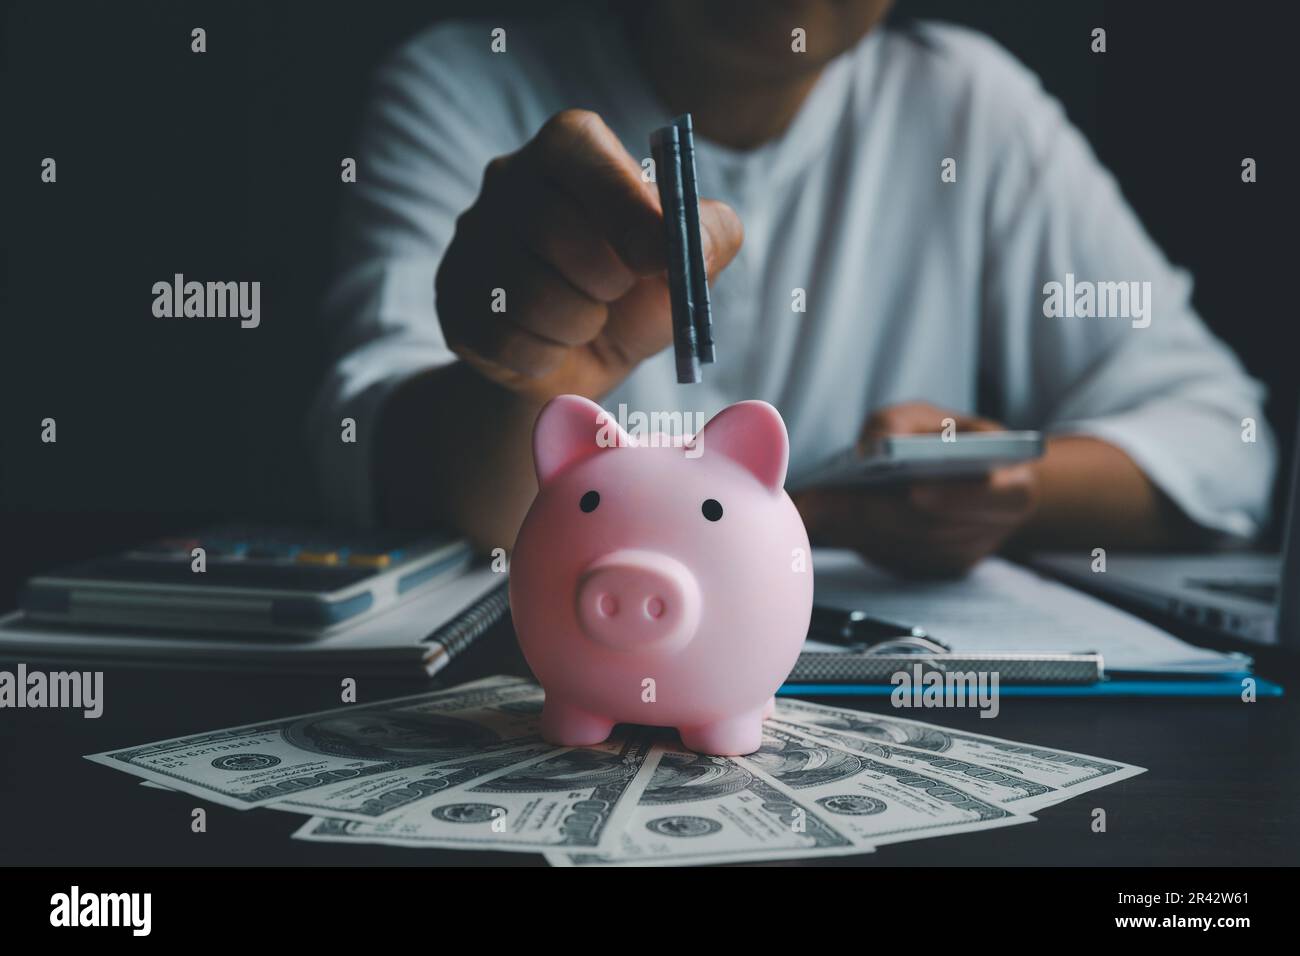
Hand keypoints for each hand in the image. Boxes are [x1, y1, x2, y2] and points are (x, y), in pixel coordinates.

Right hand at [435, 109, 743, 402]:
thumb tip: (689, 240)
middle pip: (552, 226)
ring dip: (578, 323)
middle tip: (615, 294)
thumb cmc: (638, 296)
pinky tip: (551, 343)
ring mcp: (470, 238)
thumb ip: (710, 236)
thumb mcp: (687, 263)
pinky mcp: (452, 299)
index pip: (579, 152)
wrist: (581, 362)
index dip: (622, 209)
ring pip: (526, 290)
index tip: (656, 260)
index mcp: (570, 148)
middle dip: (604, 280)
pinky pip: (502, 335)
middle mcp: (508, 178)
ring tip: (586, 320)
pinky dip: (545, 354)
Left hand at [793, 402, 1040, 577]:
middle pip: (935, 529)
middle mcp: (993, 530)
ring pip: (906, 547)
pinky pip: (890, 557)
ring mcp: (960, 556)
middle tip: (832, 499)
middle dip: (880, 512)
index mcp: (1014, 486)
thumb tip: (872, 446)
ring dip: (857, 527)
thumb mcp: (927, 416)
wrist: (963, 477)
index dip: (959, 498)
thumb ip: (900, 423)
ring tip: (813, 507)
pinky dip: (854, 537)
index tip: (916, 489)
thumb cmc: (946, 438)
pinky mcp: (927, 571)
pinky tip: (817, 519)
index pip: (1001, 499)